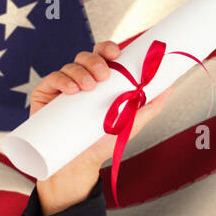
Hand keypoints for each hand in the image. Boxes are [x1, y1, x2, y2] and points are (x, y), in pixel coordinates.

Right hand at [31, 41, 175, 214]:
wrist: (77, 167)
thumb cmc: (101, 144)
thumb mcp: (130, 124)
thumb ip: (150, 106)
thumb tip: (171, 86)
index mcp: (99, 82)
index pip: (103, 56)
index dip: (108, 49)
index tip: (117, 54)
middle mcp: (80, 80)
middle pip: (86, 57)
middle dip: (95, 60)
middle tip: (104, 75)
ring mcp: (62, 88)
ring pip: (70, 66)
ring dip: (81, 71)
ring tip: (89, 87)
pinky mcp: (44, 96)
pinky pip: (52, 79)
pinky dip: (62, 80)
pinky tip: (71, 90)